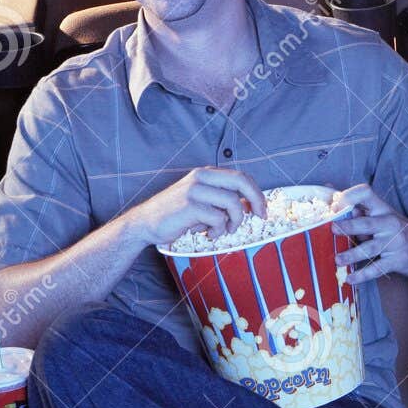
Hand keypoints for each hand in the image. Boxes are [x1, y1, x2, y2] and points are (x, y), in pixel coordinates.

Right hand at [128, 166, 266, 245]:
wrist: (146, 223)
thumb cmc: (176, 214)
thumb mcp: (201, 200)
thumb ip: (221, 198)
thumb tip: (250, 204)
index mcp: (205, 173)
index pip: (241, 176)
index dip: (256, 192)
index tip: (261, 209)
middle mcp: (201, 177)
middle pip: (242, 182)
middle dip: (256, 200)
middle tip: (260, 216)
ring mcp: (195, 190)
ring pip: (233, 203)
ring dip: (234, 222)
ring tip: (222, 230)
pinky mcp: (190, 205)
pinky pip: (219, 219)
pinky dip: (218, 231)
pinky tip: (207, 234)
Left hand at [332, 184, 407, 283]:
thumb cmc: (397, 229)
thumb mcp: (382, 216)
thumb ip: (360, 212)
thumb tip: (333, 201)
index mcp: (381, 209)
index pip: (366, 193)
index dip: (349, 197)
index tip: (334, 206)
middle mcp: (388, 223)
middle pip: (367, 223)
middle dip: (350, 226)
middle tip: (333, 229)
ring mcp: (394, 242)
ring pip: (371, 248)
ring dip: (352, 255)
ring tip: (338, 260)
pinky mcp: (397, 260)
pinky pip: (378, 268)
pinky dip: (363, 275)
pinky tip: (350, 278)